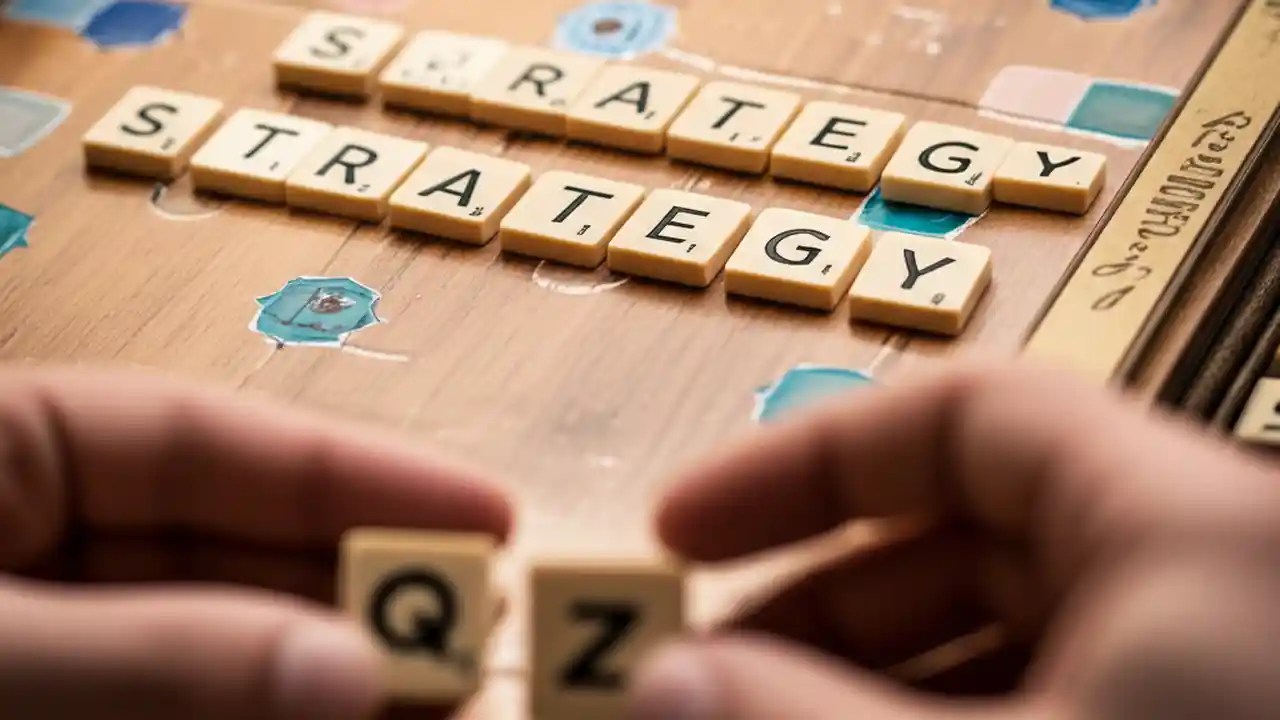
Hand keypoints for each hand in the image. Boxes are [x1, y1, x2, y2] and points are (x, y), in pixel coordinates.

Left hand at [0, 368, 510, 719]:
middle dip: (357, 586)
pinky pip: (176, 705)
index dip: (359, 473)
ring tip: (443, 697)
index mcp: (2, 446)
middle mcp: (31, 532)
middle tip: (478, 626)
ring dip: (327, 666)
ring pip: (218, 635)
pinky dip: (263, 717)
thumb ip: (154, 654)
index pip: (206, 437)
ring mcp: (46, 634)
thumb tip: (349, 671)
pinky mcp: (53, 710)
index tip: (486, 513)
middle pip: (233, 543)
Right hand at [631, 363, 1279, 718]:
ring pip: (1000, 640)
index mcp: (1185, 528)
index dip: (802, 464)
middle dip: (818, 603)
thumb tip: (667, 686)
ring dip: (870, 683)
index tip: (686, 528)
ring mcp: (1205, 674)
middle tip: (707, 671)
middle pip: (963, 538)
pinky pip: (1048, 708)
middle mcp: (1204, 582)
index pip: (960, 420)